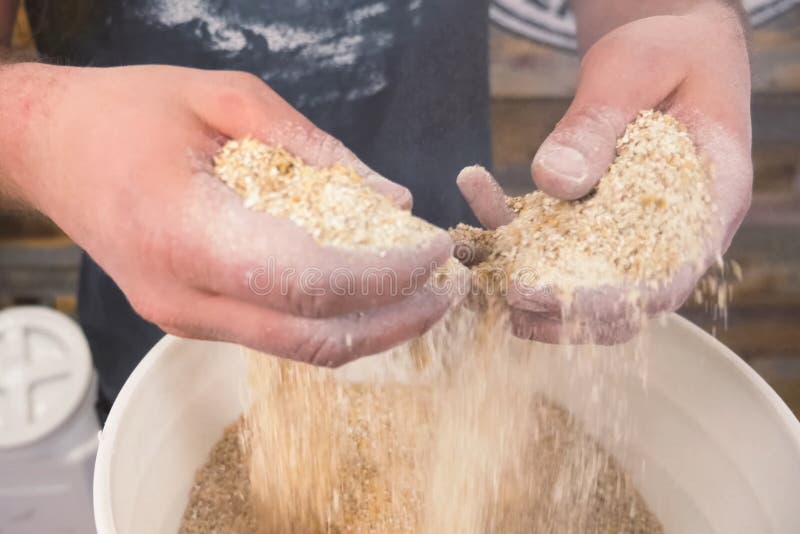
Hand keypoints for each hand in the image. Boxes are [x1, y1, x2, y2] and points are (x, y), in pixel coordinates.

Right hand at [1, 64, 452, 364]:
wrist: (48, 147)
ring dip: (370, 327)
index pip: (311, 281)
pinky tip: (366, 290)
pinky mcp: (189, 319)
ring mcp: (183, 318)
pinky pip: (276, 333)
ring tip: (421, 292)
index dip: (385, 275)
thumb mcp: (225, 97)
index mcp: (187, 235)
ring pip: (299, 348)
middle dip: (395, 320)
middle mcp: (184, 297)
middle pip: (314, 339)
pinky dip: (331, 318)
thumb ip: (313, 147)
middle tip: (448, 291)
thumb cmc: (126, 111)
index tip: (434, 253)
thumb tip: (390, 196)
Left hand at [459, 6, 751, 343]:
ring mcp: (632, 228)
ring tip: (479, 262)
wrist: (662, 44)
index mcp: (712, 197)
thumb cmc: (664, 50)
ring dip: (529, 277)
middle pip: (626, 297)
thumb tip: (552, 183)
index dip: (611, 300)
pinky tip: (475, 185)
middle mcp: (674, 227)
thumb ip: (598, 127)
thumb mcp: (633, 73)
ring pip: (586, 276)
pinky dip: (511, 221)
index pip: (670, 274)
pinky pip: (551, 233)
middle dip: (564, 306)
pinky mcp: (591, 217)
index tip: (547, 298)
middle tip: (507, 295)